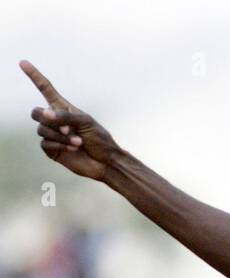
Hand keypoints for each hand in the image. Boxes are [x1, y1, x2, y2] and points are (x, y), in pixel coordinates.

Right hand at [21, 59, 119, 180]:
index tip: (23, 62)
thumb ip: (65, 115)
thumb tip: (45, 114)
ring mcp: (52, 135)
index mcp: (63, 108)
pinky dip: (59, 145)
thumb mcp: (85, 122)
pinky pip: (45, 143)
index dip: (34, 76)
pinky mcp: (51, 149)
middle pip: (36, 112)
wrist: (106, 162)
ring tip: (78, 142)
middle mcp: (55, 120)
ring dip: (60, 136)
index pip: (46, 90)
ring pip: (42, 129)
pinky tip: (73, 149)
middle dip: (48, 119)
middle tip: (66, 128)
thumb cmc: (99, 139)